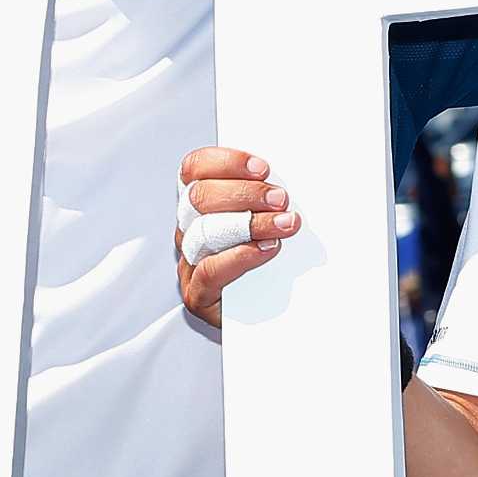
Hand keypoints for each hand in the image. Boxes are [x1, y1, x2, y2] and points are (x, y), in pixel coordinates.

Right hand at [176, 148, 302, 328]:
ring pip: (204, 232)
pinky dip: (239, 257)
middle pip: (198, 197)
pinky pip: (209, 271)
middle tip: (280, 198)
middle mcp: (189, 229)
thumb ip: (267, 194)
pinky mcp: (197, 295)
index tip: (263, 168)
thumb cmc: (271, 261)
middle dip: (244, 193)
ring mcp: (190, 263)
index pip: (193, 169)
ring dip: (249, 223)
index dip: (225, 163)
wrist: (272, 313)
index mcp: (200, 203)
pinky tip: (265, 249)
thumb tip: (288, 175)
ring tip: (284, 225)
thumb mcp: (268, 216)